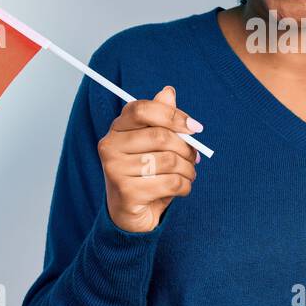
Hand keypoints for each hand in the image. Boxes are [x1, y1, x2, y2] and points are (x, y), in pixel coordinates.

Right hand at [97, 85, 200, 232]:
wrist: (130, 214)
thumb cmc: (145, 173)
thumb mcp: (153, 144)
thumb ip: (161, 118)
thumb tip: (168, 92)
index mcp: (117, 128)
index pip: (142, 109)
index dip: (173, 115)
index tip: (195, 128)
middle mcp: (110, 146)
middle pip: (160, 136)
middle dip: (186, 148)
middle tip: (195, 157)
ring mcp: (115, 170)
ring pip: (169, 161)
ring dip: (188, 169)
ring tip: (188, 174)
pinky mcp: (127, 193)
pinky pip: (170, 183)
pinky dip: (185, 186)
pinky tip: (182, 188)